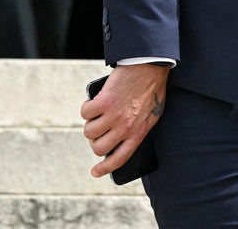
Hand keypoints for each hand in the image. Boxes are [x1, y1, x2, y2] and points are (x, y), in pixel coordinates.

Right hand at [80, 63, 168, 177]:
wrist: (150, 66)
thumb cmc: (151, 88)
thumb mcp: (151, 114)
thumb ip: (138, 128)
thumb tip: (121, 140)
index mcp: (139, 132)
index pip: (120, 158)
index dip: (105, 168)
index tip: (95, 172)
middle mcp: (126, 127)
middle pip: (99, 147)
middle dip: (95, 141)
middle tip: (98, 130)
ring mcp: (114, 116)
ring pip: (89, 132)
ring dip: (90, 124)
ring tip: (97, 114)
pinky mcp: (104, 102)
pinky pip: (85, 113)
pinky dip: (86, 108)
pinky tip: (93, 102)